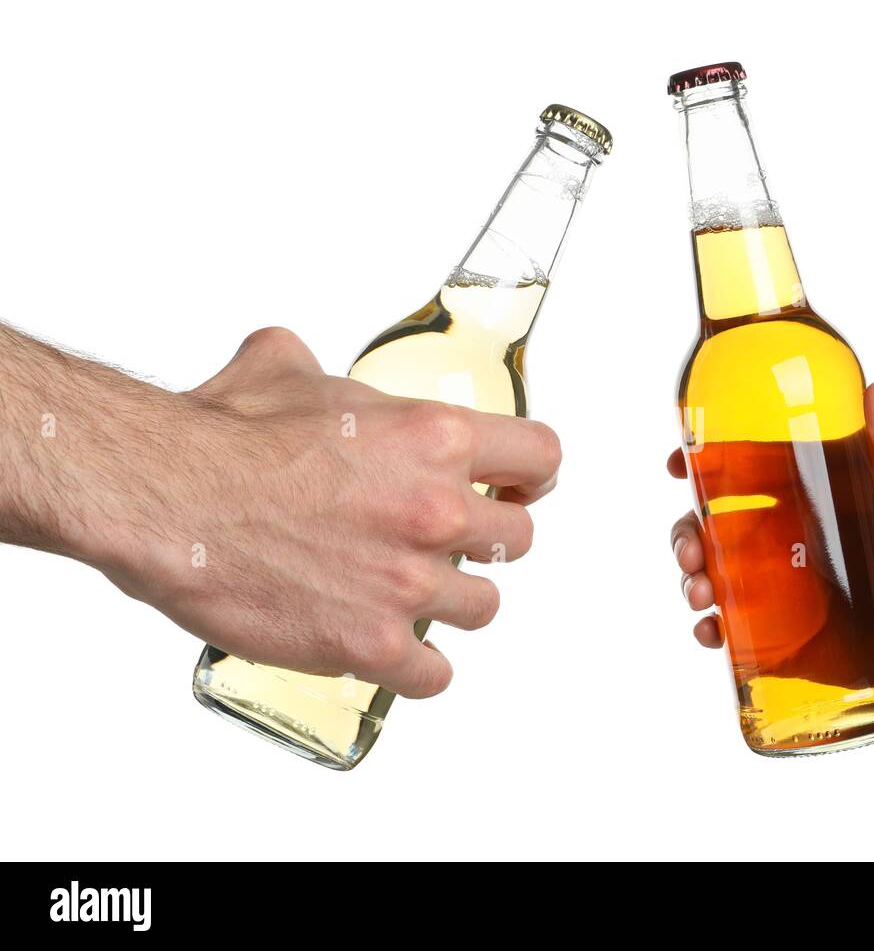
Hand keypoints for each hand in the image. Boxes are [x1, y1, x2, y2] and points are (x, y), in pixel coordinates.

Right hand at [95, 328, 560, 697]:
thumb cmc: (220, 437)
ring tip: (414, 593)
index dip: (532, 473)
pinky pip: (434, 675)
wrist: (166, 499)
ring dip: (454, 601)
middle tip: (451, 542)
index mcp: (436, 438)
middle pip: (519, 539)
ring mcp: (409, 583)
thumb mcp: (284, 367)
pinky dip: (419, 668)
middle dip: (488, 540)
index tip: (519, 485)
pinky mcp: (371, 644)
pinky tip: (397, 653)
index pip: (541, 456)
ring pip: (484, 606)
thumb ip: (321, 368)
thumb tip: (306, 364)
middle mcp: (437, 511)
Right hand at [668, 380, 873, 668]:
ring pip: (714, 574)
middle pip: (713, 525)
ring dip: (691, 578)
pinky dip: (711, 630)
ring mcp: (782, 589)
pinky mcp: (786, 636)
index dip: (701, 464)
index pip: (742, 472)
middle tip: (690, 548)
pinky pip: (734, 629)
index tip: (679, 464)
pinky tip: (713, 632)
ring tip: (699, 592)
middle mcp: (787, 539)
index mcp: (809, 497)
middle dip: (684, 533)